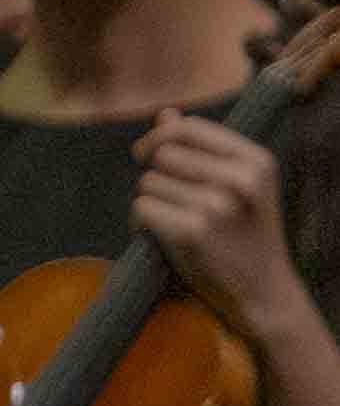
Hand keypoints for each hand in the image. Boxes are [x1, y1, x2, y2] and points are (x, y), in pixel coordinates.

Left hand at [134, 99, 322, 350]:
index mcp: (257, 161)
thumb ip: (203, 149)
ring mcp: (217, 206)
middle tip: (178, 203)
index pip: (189, 127)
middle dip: (157, 174)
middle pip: (163, 154)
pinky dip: (143, 222)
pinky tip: (166, 237)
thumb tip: (167, 113)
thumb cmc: (245, 234)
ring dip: (152, 201)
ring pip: (148, 183)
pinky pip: (141, 208)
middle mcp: (241, 179)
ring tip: (179, 222)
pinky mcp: (191, 232)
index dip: (159, 136)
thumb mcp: (240, 185)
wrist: (263, 292)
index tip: (147, 153)